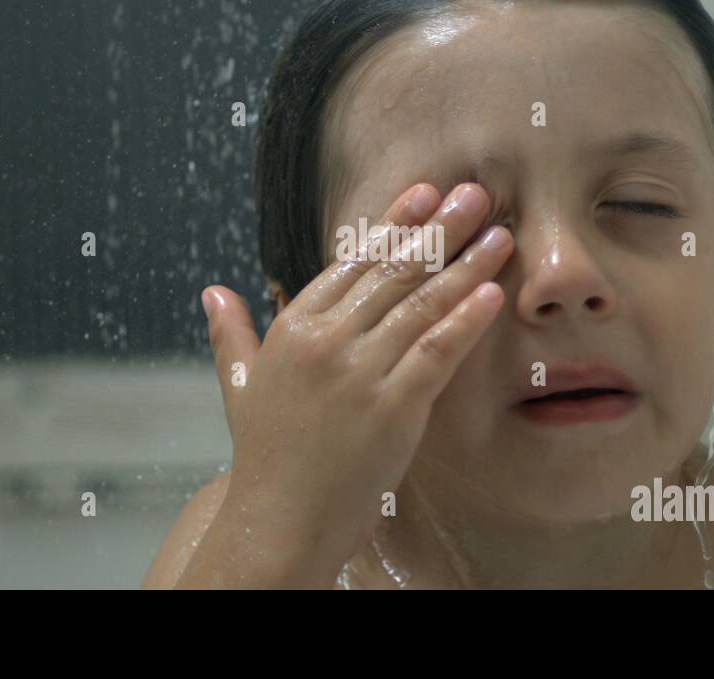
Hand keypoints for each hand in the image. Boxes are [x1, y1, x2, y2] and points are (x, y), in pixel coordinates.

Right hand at [200, 182, 512, 581]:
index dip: (394, 224)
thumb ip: (232, 335)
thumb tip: (214, 293)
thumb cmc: (265, 456)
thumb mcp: (241, 386)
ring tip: (499, 235)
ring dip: (466, 266)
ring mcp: (360, 372)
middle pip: (394, 272)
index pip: (353, 262)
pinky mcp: (393, 407)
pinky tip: (492, 293)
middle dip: (440, 229)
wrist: (280, 520)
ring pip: (422, 305)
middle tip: (476, 194)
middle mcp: (327, 340)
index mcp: (293, 326)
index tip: (426, 194)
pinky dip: (467, 320)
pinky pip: (437, 352)